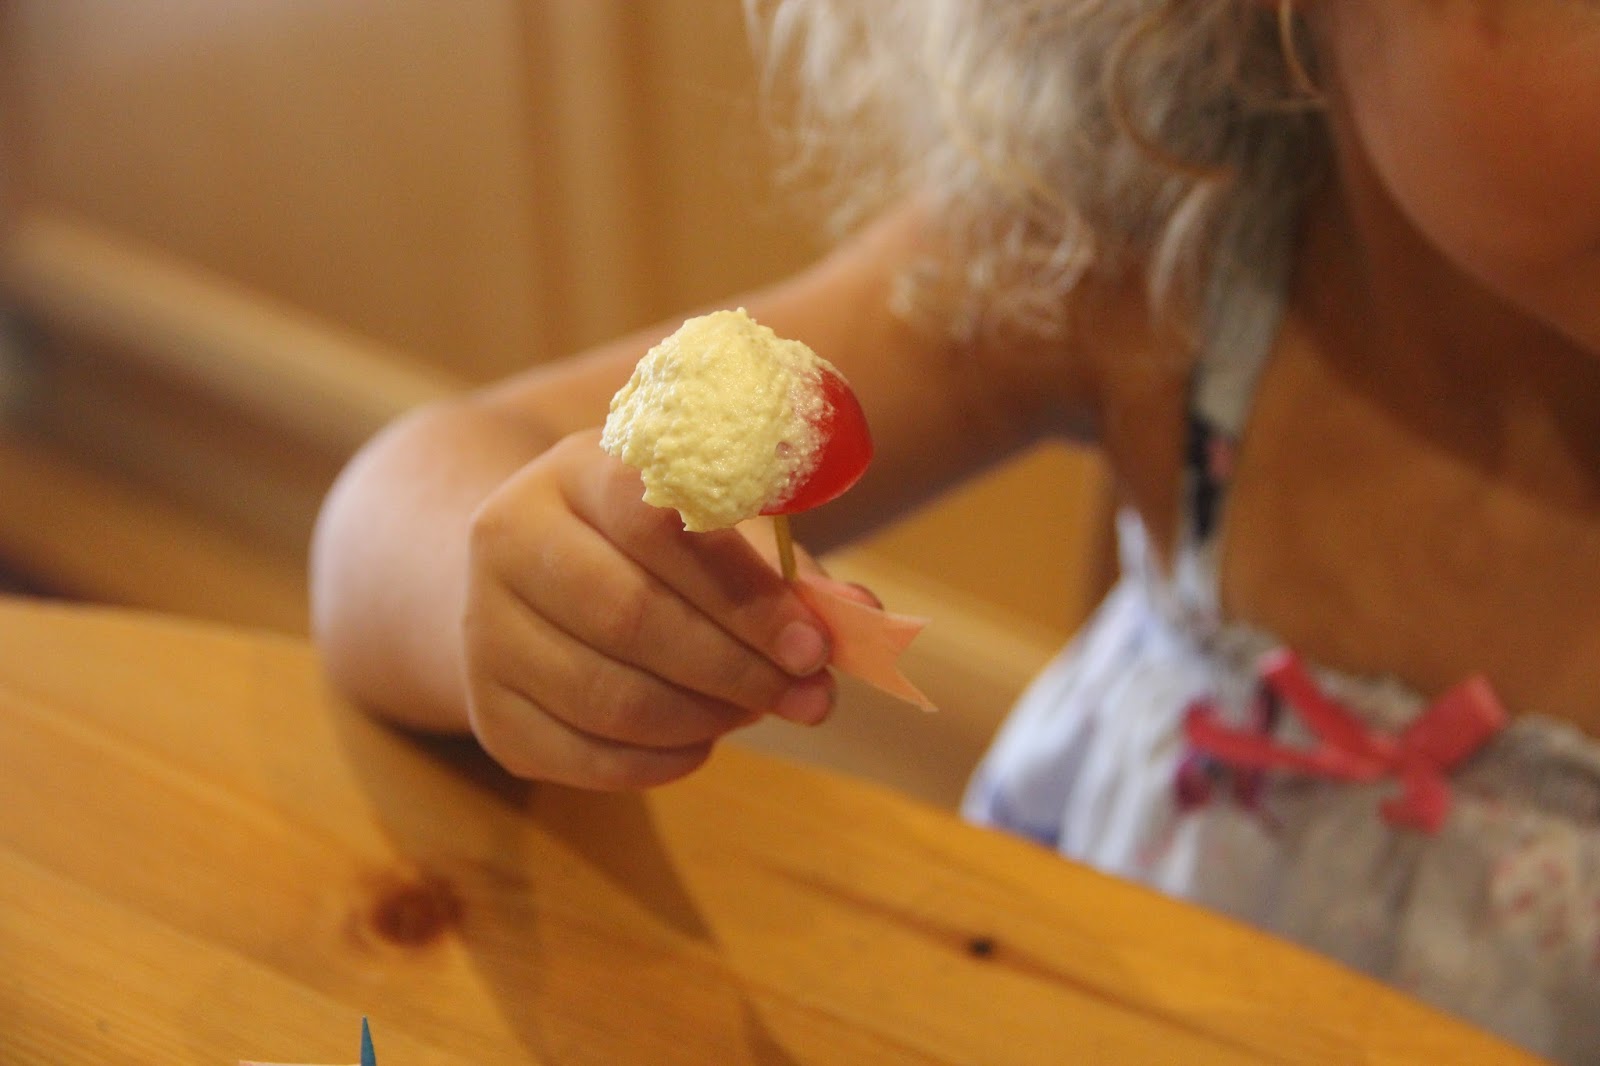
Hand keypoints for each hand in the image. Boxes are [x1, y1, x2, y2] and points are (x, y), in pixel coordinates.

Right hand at [461, 428, 838, 787]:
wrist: (530, 578)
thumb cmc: (653, 550)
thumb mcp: (716, 529)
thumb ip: (788, 570)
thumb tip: (862, 616)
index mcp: (577, 471)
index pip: (657, 525)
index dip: (743, 593)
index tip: (813, 645)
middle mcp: (509, 538)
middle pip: (630, 616)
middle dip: (737, 668)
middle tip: (810, 697)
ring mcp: (484, 627)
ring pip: (609, 697)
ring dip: (706, 718)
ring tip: (757, 710)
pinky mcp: (487, 709)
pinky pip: (583, 757)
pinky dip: (660, 762)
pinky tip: (702, 741)